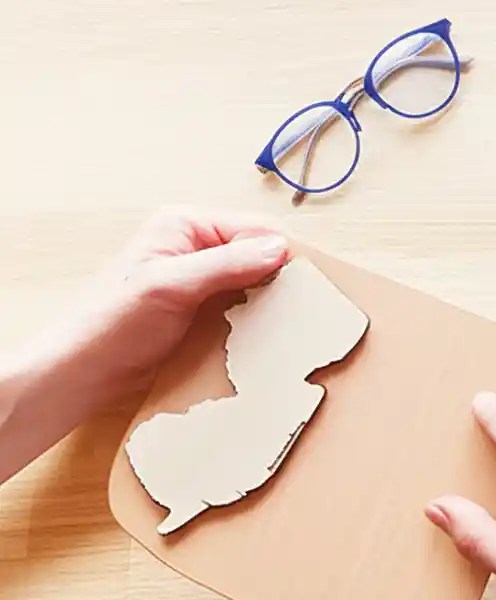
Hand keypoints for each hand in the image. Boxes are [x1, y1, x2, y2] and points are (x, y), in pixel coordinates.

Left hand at [31, 207, 290, 400]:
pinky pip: (243, 308)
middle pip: (260, 255)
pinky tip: (267, 338)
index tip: (310, 286)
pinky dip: (257, 322)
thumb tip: (281, 249)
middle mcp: (196, 246)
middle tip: (305, 309)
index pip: (255, 229)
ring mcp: (200, 280)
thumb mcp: (170, 286)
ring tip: (290, 326)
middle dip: (281, 280)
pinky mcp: (202, 310)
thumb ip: (226, 264)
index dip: (283, 255)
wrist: (81, 374)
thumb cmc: (111, 324)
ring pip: (256, 283)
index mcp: (186, 225)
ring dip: (271, 304)